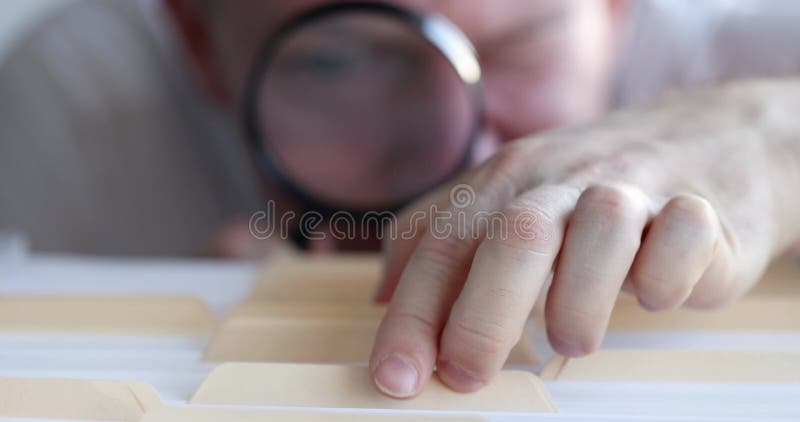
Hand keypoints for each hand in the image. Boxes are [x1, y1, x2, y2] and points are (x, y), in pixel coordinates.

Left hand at [369, 81, 799, 397]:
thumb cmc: (586, 188)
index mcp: (507, 180)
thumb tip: (383, 298)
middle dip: (482, 319)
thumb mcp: (504, 199)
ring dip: (578, 302)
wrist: (707, 137)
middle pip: (514, 237)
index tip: (396, 378)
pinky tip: (653, 295)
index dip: (413, 315)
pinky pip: (683, 236)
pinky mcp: (702, 206)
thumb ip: (438, 239)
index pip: (443, 244)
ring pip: (602, 229)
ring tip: (571, 341)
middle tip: (467, 377)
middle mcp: (564, 176)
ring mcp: (635, 185)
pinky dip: (665, 277)